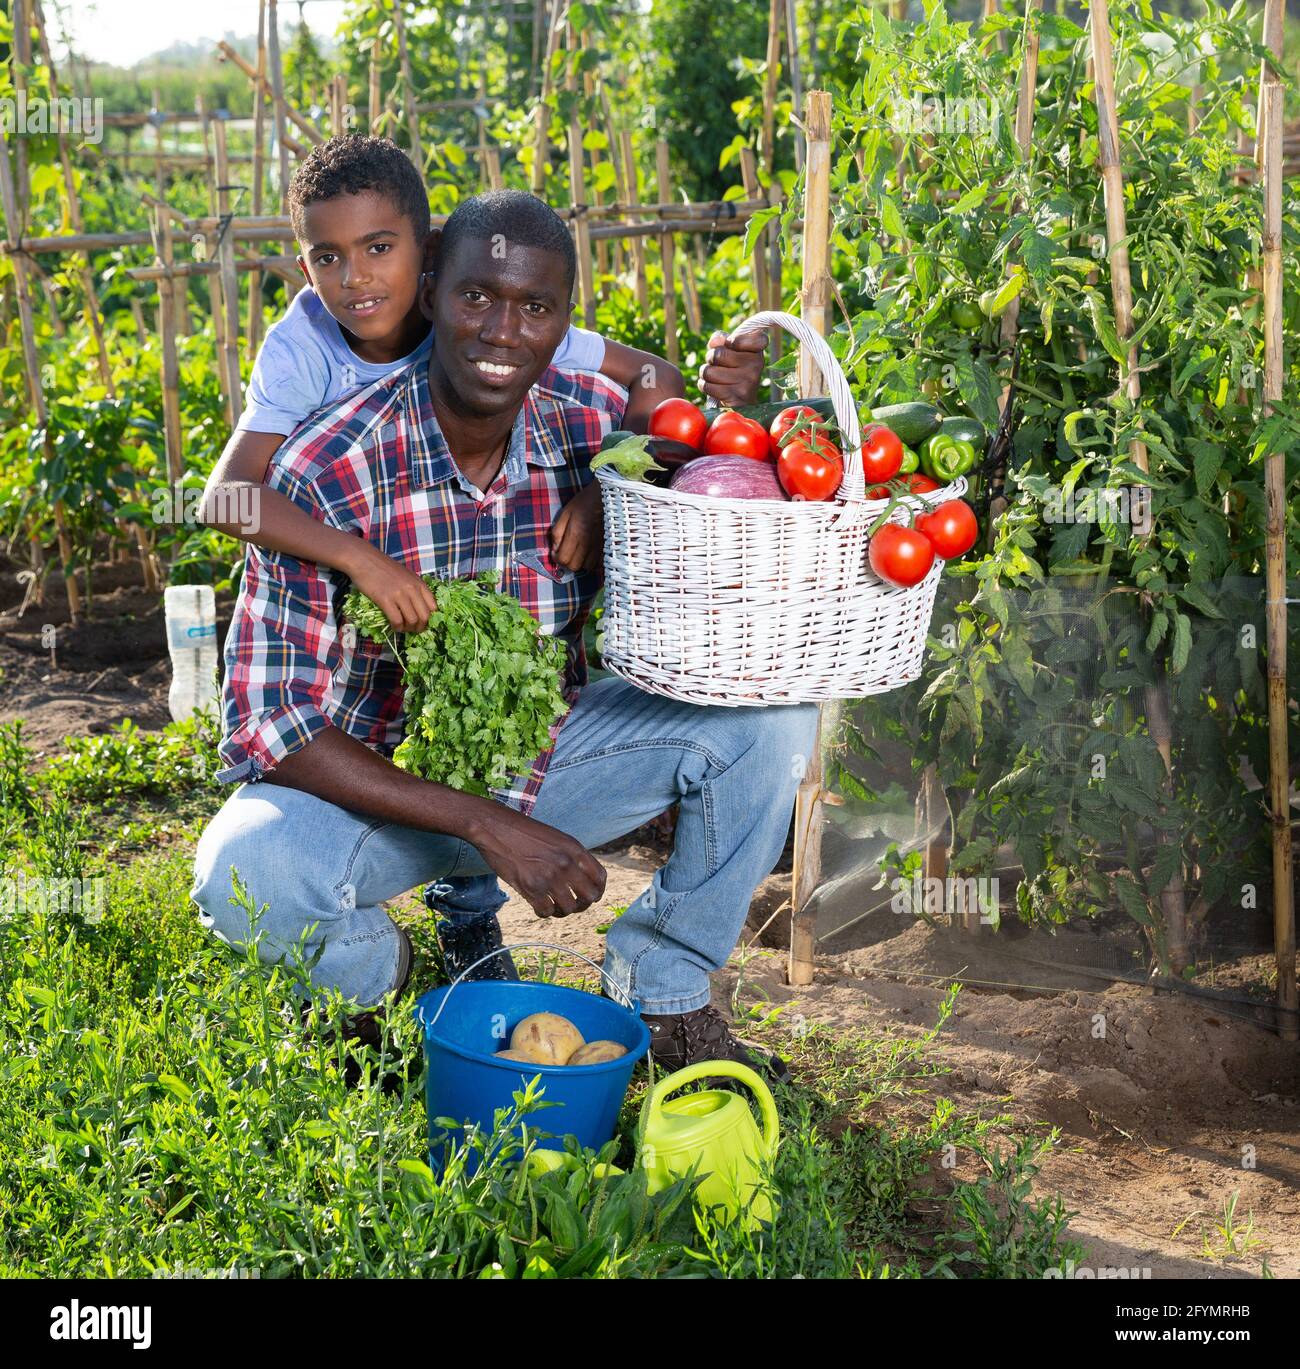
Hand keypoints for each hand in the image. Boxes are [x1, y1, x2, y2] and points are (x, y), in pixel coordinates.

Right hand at [347, 543, 437, 632]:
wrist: (363, 559)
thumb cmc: (383, 567)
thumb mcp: (406, 575)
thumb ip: (414, 589)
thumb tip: (418, 608)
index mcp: (419, 583)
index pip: (434, 607)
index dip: (430, 619)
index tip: (423, 623)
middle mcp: (412, 589)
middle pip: (425, 617)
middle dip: (420, 627)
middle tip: (413, 630)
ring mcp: (399, 594)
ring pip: (412, 620)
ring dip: (408, 629)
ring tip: (402, 628)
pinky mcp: (385, 599)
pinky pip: (397, 620)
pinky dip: (397, 627)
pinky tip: (393, 626)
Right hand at [466, 804, 607, 918]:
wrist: (495, 827)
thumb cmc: (523, 831)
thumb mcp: (556, 838)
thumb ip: (571, 856)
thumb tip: (582, 879)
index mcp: (574, 849)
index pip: (599, 877)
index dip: (598, 891)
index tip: (591, 896)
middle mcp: (566, 863)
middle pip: (589, 896)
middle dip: (582, 904)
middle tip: (572, 905)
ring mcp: (549, 877)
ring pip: (569, 908)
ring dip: (562, 911)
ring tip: (554, 907)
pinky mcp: (531, 888)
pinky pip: (546, 912)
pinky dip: (544, 912)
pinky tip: (539, 906)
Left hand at [549, 482, 603, 574]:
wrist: (608, 496)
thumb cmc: (585, 502)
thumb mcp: (565, 512)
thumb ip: (557, 532)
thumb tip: (554, 550)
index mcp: (575, 534)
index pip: (563, 559)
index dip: (557, 558)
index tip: (556, 552)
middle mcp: (588, 544)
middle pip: (574, 567)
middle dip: (567, 562)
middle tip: (566, 552)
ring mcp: (599, 547)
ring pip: (587, 567)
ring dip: (580, 562)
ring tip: (578, 552)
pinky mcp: (607, 546)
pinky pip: (598, 562)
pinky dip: (591, 561)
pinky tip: (588, 552)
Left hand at [698, 328, 767, 407]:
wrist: (739, 404)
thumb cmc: (730, 372)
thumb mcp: (728, 351)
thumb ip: (721, 341)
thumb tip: (716, 341)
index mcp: (757, 351)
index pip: (754, 336)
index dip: (735, 340)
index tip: (733, 346)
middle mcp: (756, 366)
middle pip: (718, 354)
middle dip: (711, 359)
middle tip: (718, 365)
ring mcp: (748, 383)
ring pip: (709, 371)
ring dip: (706, 374)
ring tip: (715, 378)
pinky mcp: (736, 398)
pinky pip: (708, 386)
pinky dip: (704, 386)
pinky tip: (713, 389)